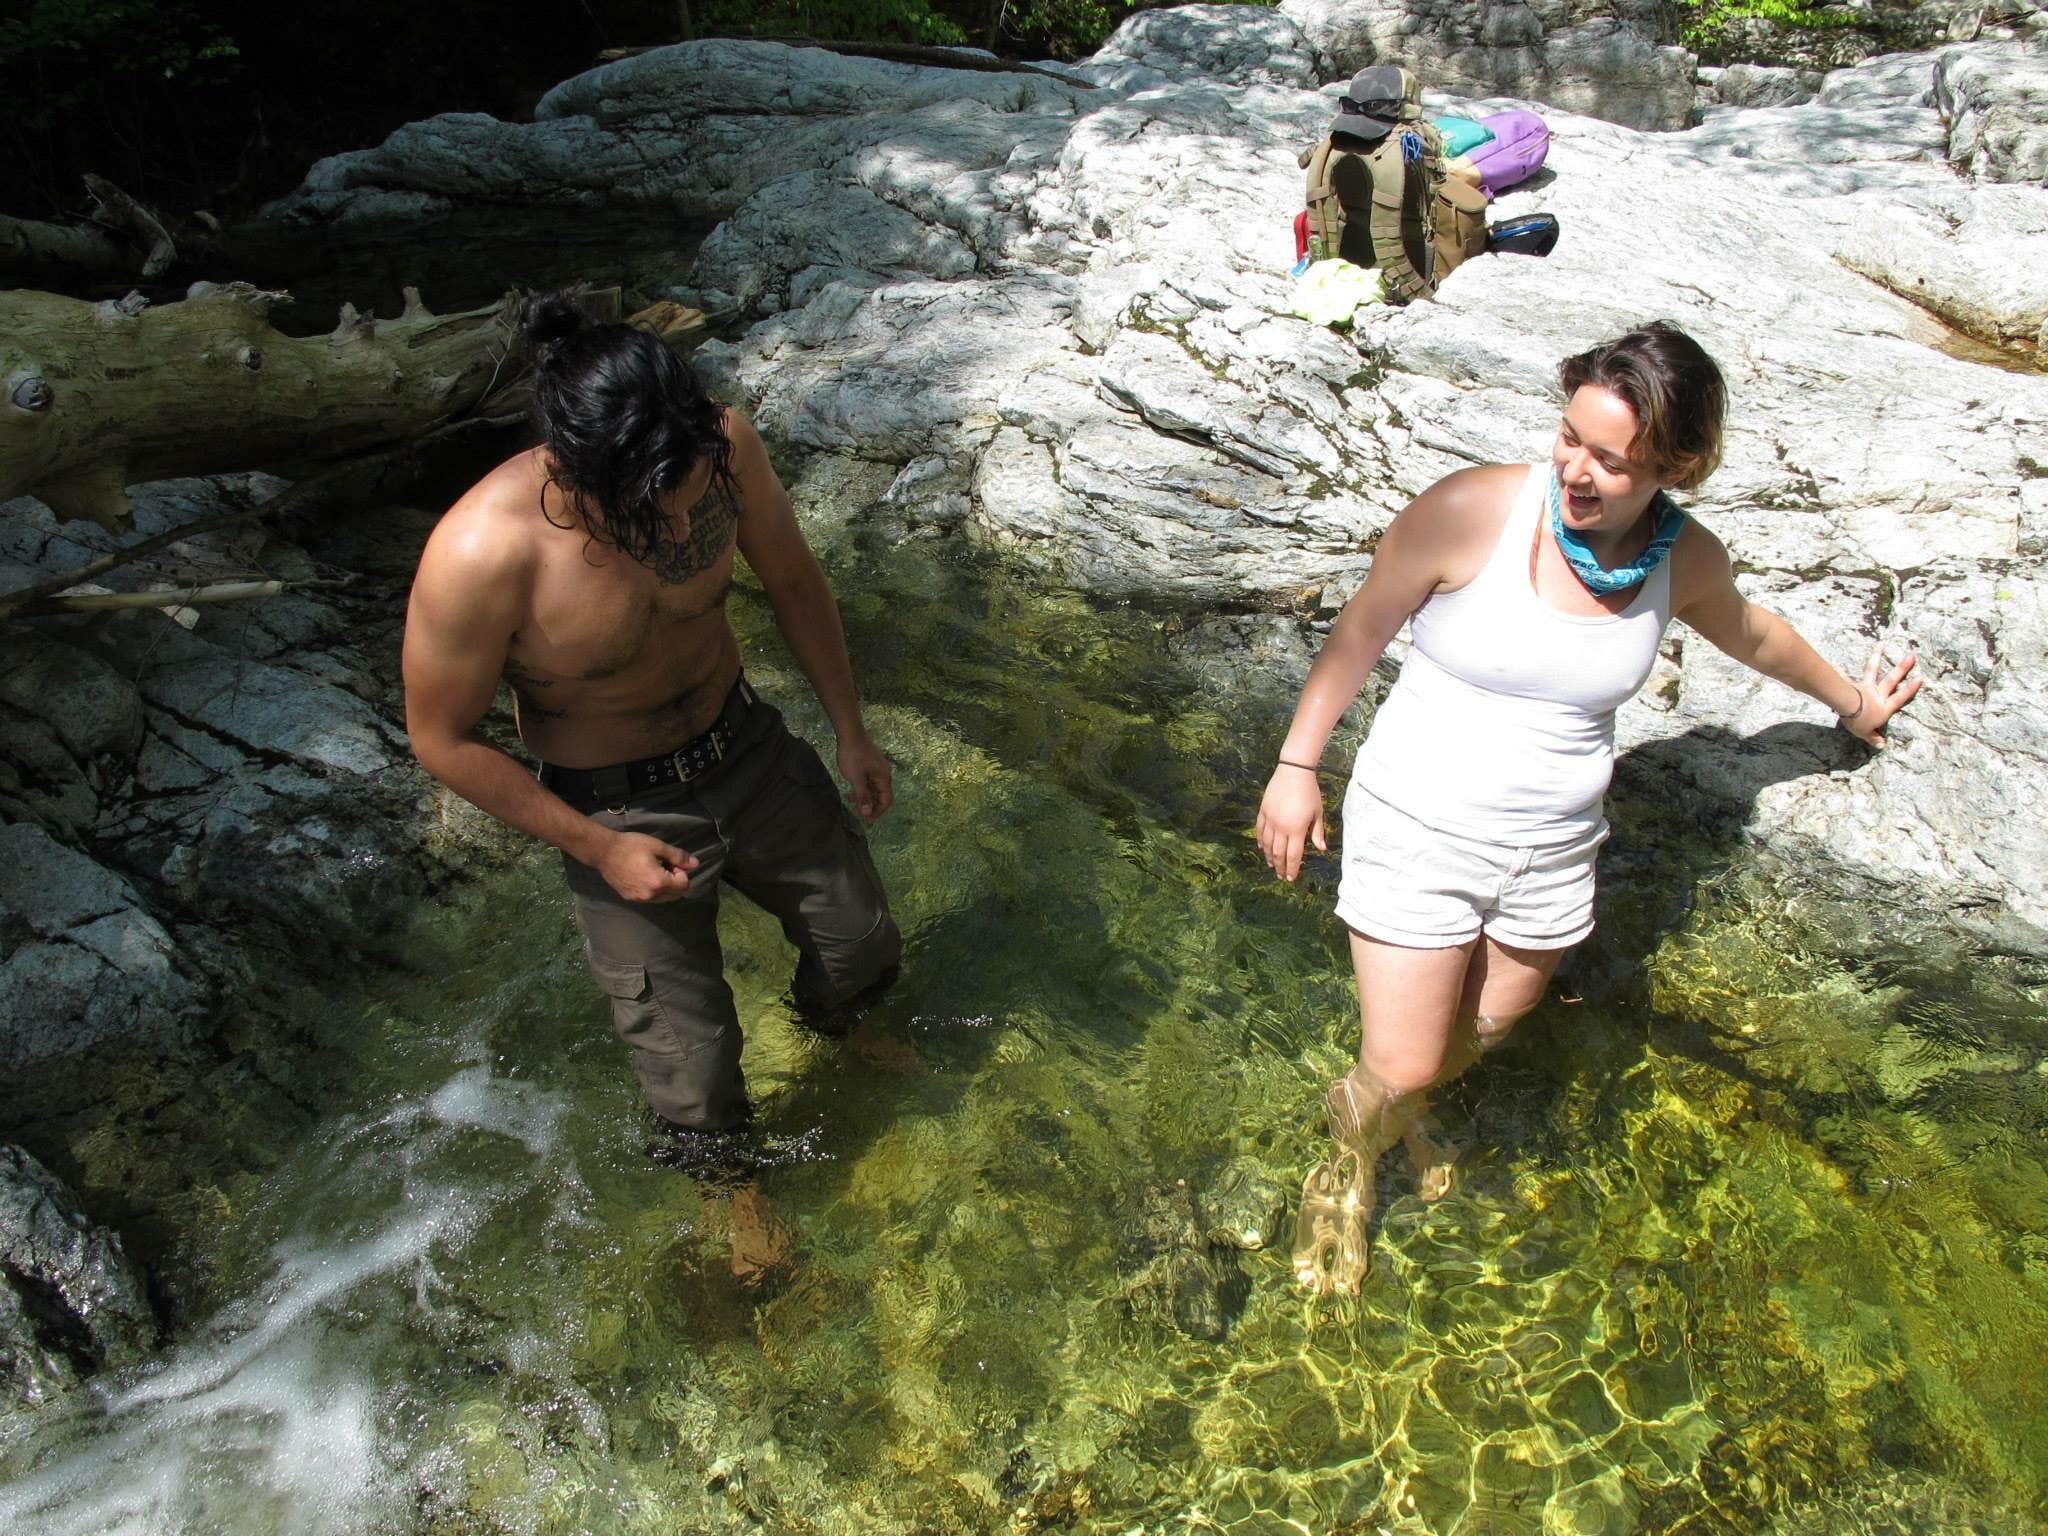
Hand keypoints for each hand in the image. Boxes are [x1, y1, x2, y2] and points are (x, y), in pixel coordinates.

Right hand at [596, 830, 697, 901]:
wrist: (604, 852)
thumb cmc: (631, 846)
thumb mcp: (657, 847)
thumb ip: (678, 857)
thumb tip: (696, 864)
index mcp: (659, 883)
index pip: (684, 885)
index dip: (682, 872)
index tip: (671, 861)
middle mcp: (650, 896)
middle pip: (676, 895)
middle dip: (676, 881)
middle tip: (665, 865)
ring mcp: (639, 899)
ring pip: (663, 899)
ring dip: (666, 887)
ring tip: (655, 870)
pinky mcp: (630, 899)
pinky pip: (650, 899)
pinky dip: (654, 891)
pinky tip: (645, 876)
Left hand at [838, 731, 893, 820]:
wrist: (850, 733)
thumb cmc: (853, 756)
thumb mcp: (856, 779)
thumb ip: (862, 796)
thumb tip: (867, 813)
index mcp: (884, 778)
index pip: (886, 800)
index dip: (878, 811)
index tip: (867, 819)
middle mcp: (883, 774)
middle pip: (881, 795)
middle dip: (871, 806)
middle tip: (857, 813)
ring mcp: (876, 769)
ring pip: (874, 789)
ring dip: (866, 798)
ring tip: (853, 804)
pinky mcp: (869, 765)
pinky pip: (869, 782)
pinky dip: (863, 789)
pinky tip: (852, 791)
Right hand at [1256, 764, 1326, 881]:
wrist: (1294, 772)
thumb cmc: (1310, 792)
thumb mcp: (1318, 812)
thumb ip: (1317, 832)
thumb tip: (1321, 849)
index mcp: (1296, 829)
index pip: (1293, 855)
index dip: (1292, 868)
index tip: (1291, 878)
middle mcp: (1281, 827)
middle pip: (1278, 853)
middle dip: (1280, 867)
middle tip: (1281, 876)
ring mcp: (1270, 819)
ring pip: (1266, 844)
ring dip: (1269, 857)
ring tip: (1272, 865)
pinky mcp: (1263, 811)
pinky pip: (1260, 830)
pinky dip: (1260, 841)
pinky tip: (1262, 848)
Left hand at [1842, 643, 1920, 747]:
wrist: (1849, 711)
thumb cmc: (1860, 722)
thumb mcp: (1867, 733)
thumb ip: (1874, 737)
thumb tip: (1881, 745)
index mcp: (1884, 706)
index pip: (1901, 697)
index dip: (1910, 689)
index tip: (1921, 678)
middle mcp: (1877, 695)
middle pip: (1892, 680)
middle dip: (1902, 668)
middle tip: (1911, 656)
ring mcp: (1864, 688)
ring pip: (1872, 671)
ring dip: (1876, 657)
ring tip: (1880, 644)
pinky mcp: (1851, 686)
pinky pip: (1845, 680)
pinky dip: (1840, 673)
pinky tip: (1836, 666)